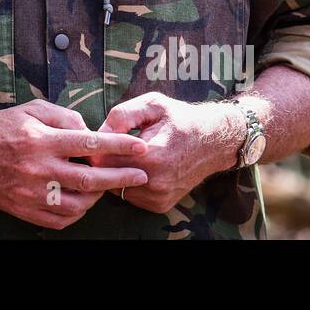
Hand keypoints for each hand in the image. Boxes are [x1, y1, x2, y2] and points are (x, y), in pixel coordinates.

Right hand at [0, 99, 148, 229]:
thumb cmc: (1, 127)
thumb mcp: (31, 110)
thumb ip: (64, 116)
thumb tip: (90, 131)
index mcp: (41, 140)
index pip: (89, 144)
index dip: (119, 145)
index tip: (140, 147)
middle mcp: (38, 168)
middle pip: (90, 177)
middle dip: (120, 177)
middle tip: (141, 175)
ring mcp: (31, 193)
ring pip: (78, 203)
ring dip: (98, 196)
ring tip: (105, 186)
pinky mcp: (24, 211)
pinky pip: (60, 220)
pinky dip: (77, 213)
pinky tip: (82, 201)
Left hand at [88, 92, 237, 214]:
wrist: (214, 142)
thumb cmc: (181, 119)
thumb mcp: (153, 104)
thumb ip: (123, 114)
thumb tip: (100, 132)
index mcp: (153, 156)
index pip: (105, 160)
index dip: (97, 148)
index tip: (95, 139)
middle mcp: (156, 182)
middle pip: (109, 176)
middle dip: (103, 161)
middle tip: (104, 146)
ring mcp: (159, 197)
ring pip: (117, 188)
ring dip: (115, 173)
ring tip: (121, 155)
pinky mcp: (160, 205)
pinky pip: (131, 196)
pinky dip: (128, 183)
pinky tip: (135, 167)